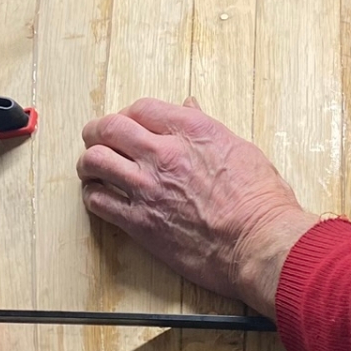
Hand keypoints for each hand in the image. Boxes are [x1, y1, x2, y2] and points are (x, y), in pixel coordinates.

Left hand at [77, 98, 317, 315]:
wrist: (260, 243)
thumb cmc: (261, 201)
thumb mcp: (240, 149)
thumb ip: (206, 127)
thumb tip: (188, 106)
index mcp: (192, 130)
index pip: (141, 108)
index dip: (127, 114)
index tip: (126, 124)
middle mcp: (164, 153)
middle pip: (109, 128)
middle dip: (97, 132)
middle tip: (95, 139)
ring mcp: (148, 187)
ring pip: (95, 161)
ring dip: (89, 163)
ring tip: (91, 169)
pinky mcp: (140, 221)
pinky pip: (98, 201)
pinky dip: (93, 196)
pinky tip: (99, 197)